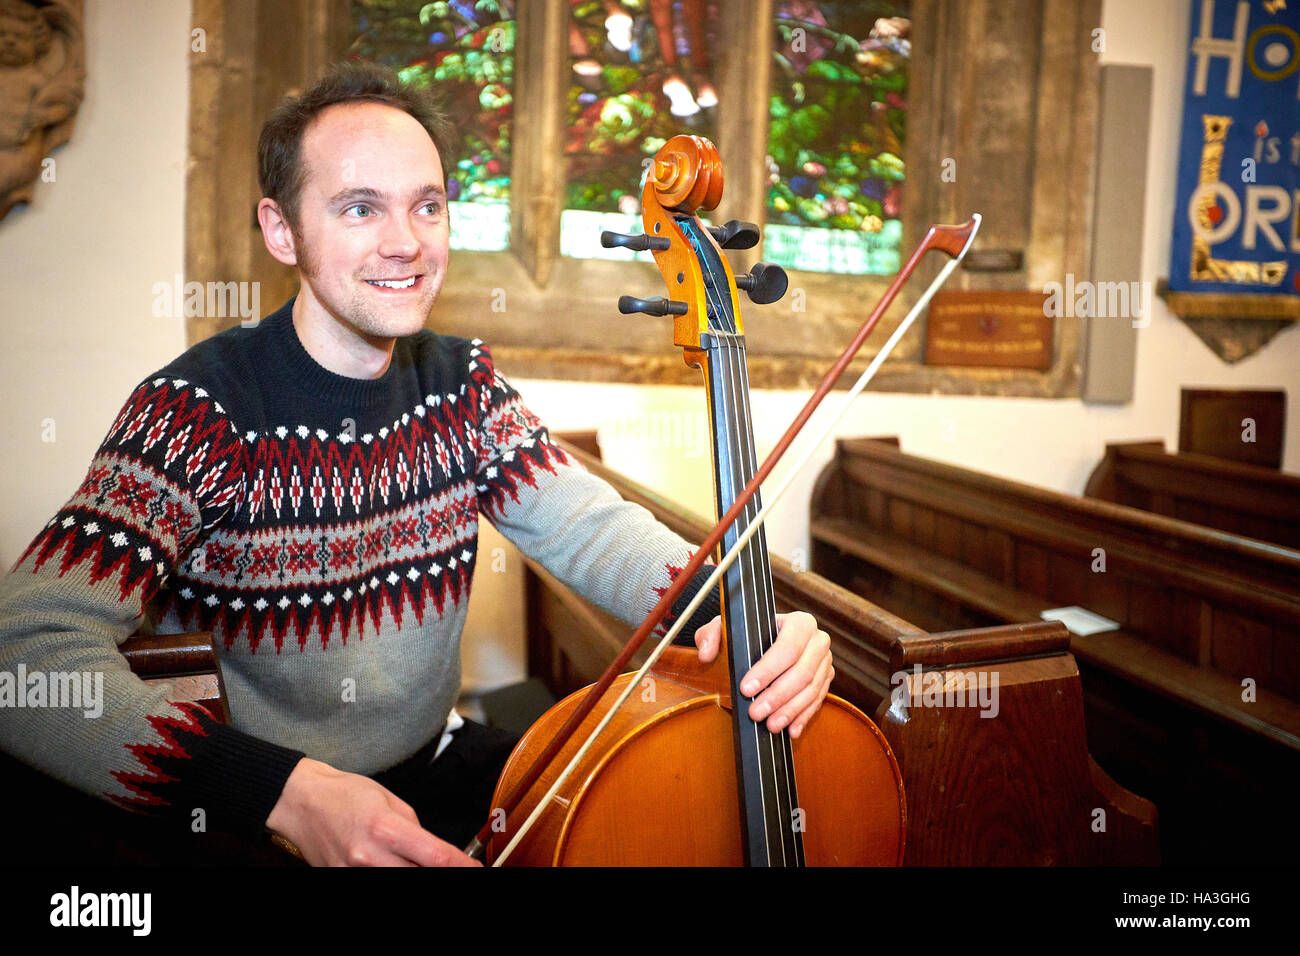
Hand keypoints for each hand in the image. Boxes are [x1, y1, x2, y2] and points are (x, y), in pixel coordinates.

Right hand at [266, 758, 480, 866]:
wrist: (300, 801)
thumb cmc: (345, 794)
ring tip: (410, 860)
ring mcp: (352, 873)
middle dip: (437, 872)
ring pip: (397, 881)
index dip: (460, 866)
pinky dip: (388, 873)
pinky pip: (373, 883)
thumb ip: (415, 829)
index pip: (435, 856)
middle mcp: (369, 855)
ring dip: (411, 872)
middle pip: (418, 875)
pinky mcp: (339, 879)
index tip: (474, 869)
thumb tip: (435, 852)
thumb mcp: (390, 800)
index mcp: (385, 827)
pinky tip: (389, 864)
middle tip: (446, 866)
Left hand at [693, 611, 832, 738]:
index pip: (787, 649)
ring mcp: (825, 661)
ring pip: (811, 690)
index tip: (746, 688)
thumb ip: (711, 635)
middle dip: (777, 696)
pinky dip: (803, 717)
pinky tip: (789, 729)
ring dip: (790, 711)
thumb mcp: (726, 628)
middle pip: (802, 672)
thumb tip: (706, 654)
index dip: (767, 671)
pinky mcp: (826, 679)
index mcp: (800, 623)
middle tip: (755, 713)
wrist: (766, 641)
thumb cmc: (747, 634)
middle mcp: (817, 640)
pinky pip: (818, 701)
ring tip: (769, 725)